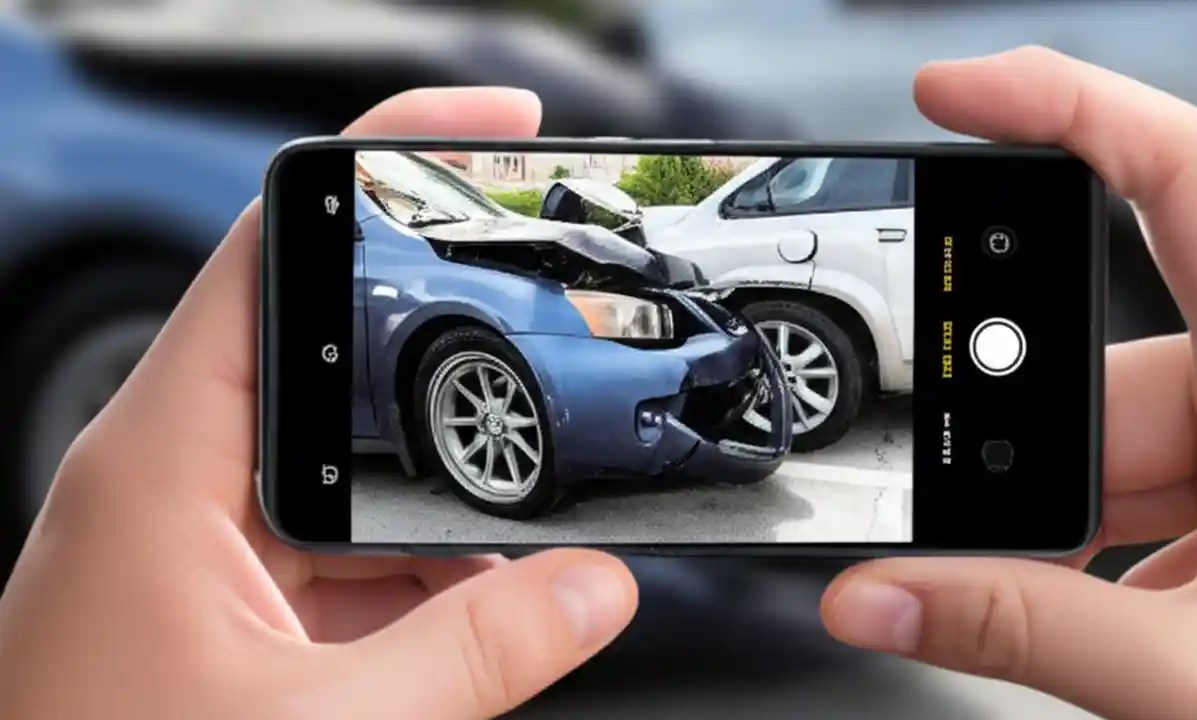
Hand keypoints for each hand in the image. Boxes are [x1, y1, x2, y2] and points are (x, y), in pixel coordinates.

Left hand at [0, 88, 636, 719]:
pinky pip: (353, 543)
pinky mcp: (240, 601)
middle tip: (545, 309)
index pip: (270, 254)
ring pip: (356, 456)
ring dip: (449, 474)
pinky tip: (487, 591)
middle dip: (447, 331)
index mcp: (159, 467)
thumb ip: (477, 660)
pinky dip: (428, 558)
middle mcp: (177, 481)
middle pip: (330, 342)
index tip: (476, 130)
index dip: (375, 163)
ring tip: (534, 490)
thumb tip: (595, 591)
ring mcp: (212, 543)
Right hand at [822, 46, 1196, 717]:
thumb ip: (1026, 634)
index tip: (953, 94)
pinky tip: (1059, 601)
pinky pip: (1122, 487)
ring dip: (1044, 511)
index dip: (1059, 106)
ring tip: (1025, 586)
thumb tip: (880, 599)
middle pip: (1102, 351)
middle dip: (1013, 424)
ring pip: (1102, 435)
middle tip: (957, 498)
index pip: (1181, 177)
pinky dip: (1070, 543)